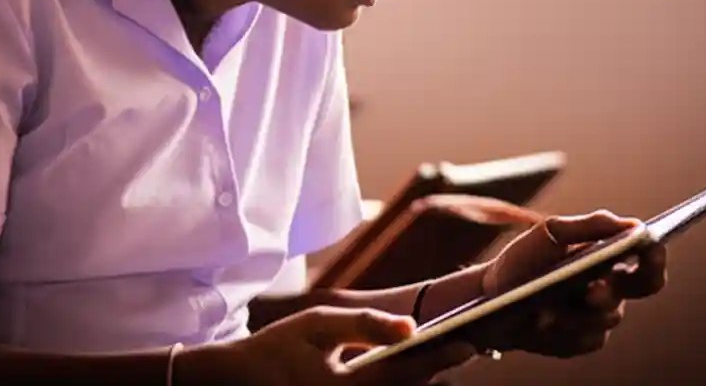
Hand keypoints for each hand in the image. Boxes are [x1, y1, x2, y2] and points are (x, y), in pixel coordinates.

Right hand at [180, 307, 475, 385]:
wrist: (237, 382)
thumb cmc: (279, 348)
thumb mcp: (319, 325)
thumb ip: (365, 325)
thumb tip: (411, 327)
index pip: (402, 374)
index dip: (438, 359)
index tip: (468, 344)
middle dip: (436, 375)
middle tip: (463, 351)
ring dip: (421, 384)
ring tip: (441, 362)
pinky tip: (413, 376)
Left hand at [470, 210, 668, 357]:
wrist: (492, 296)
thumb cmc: (525, 260)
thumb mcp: (550, 233)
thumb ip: (589, 226)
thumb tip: (630, 224)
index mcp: (610, 261)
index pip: (646, 262)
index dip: (655, 255)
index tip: (650, 244)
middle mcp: (612, 291)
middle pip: (638, 292)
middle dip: (615, 289)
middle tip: (592, 290)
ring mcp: (599, 319)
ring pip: (605, 317)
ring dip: (576, 311)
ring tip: (545, 308)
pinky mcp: (581, 342)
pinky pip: (583, 337)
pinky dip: (560, 328)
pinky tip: (539, 321)